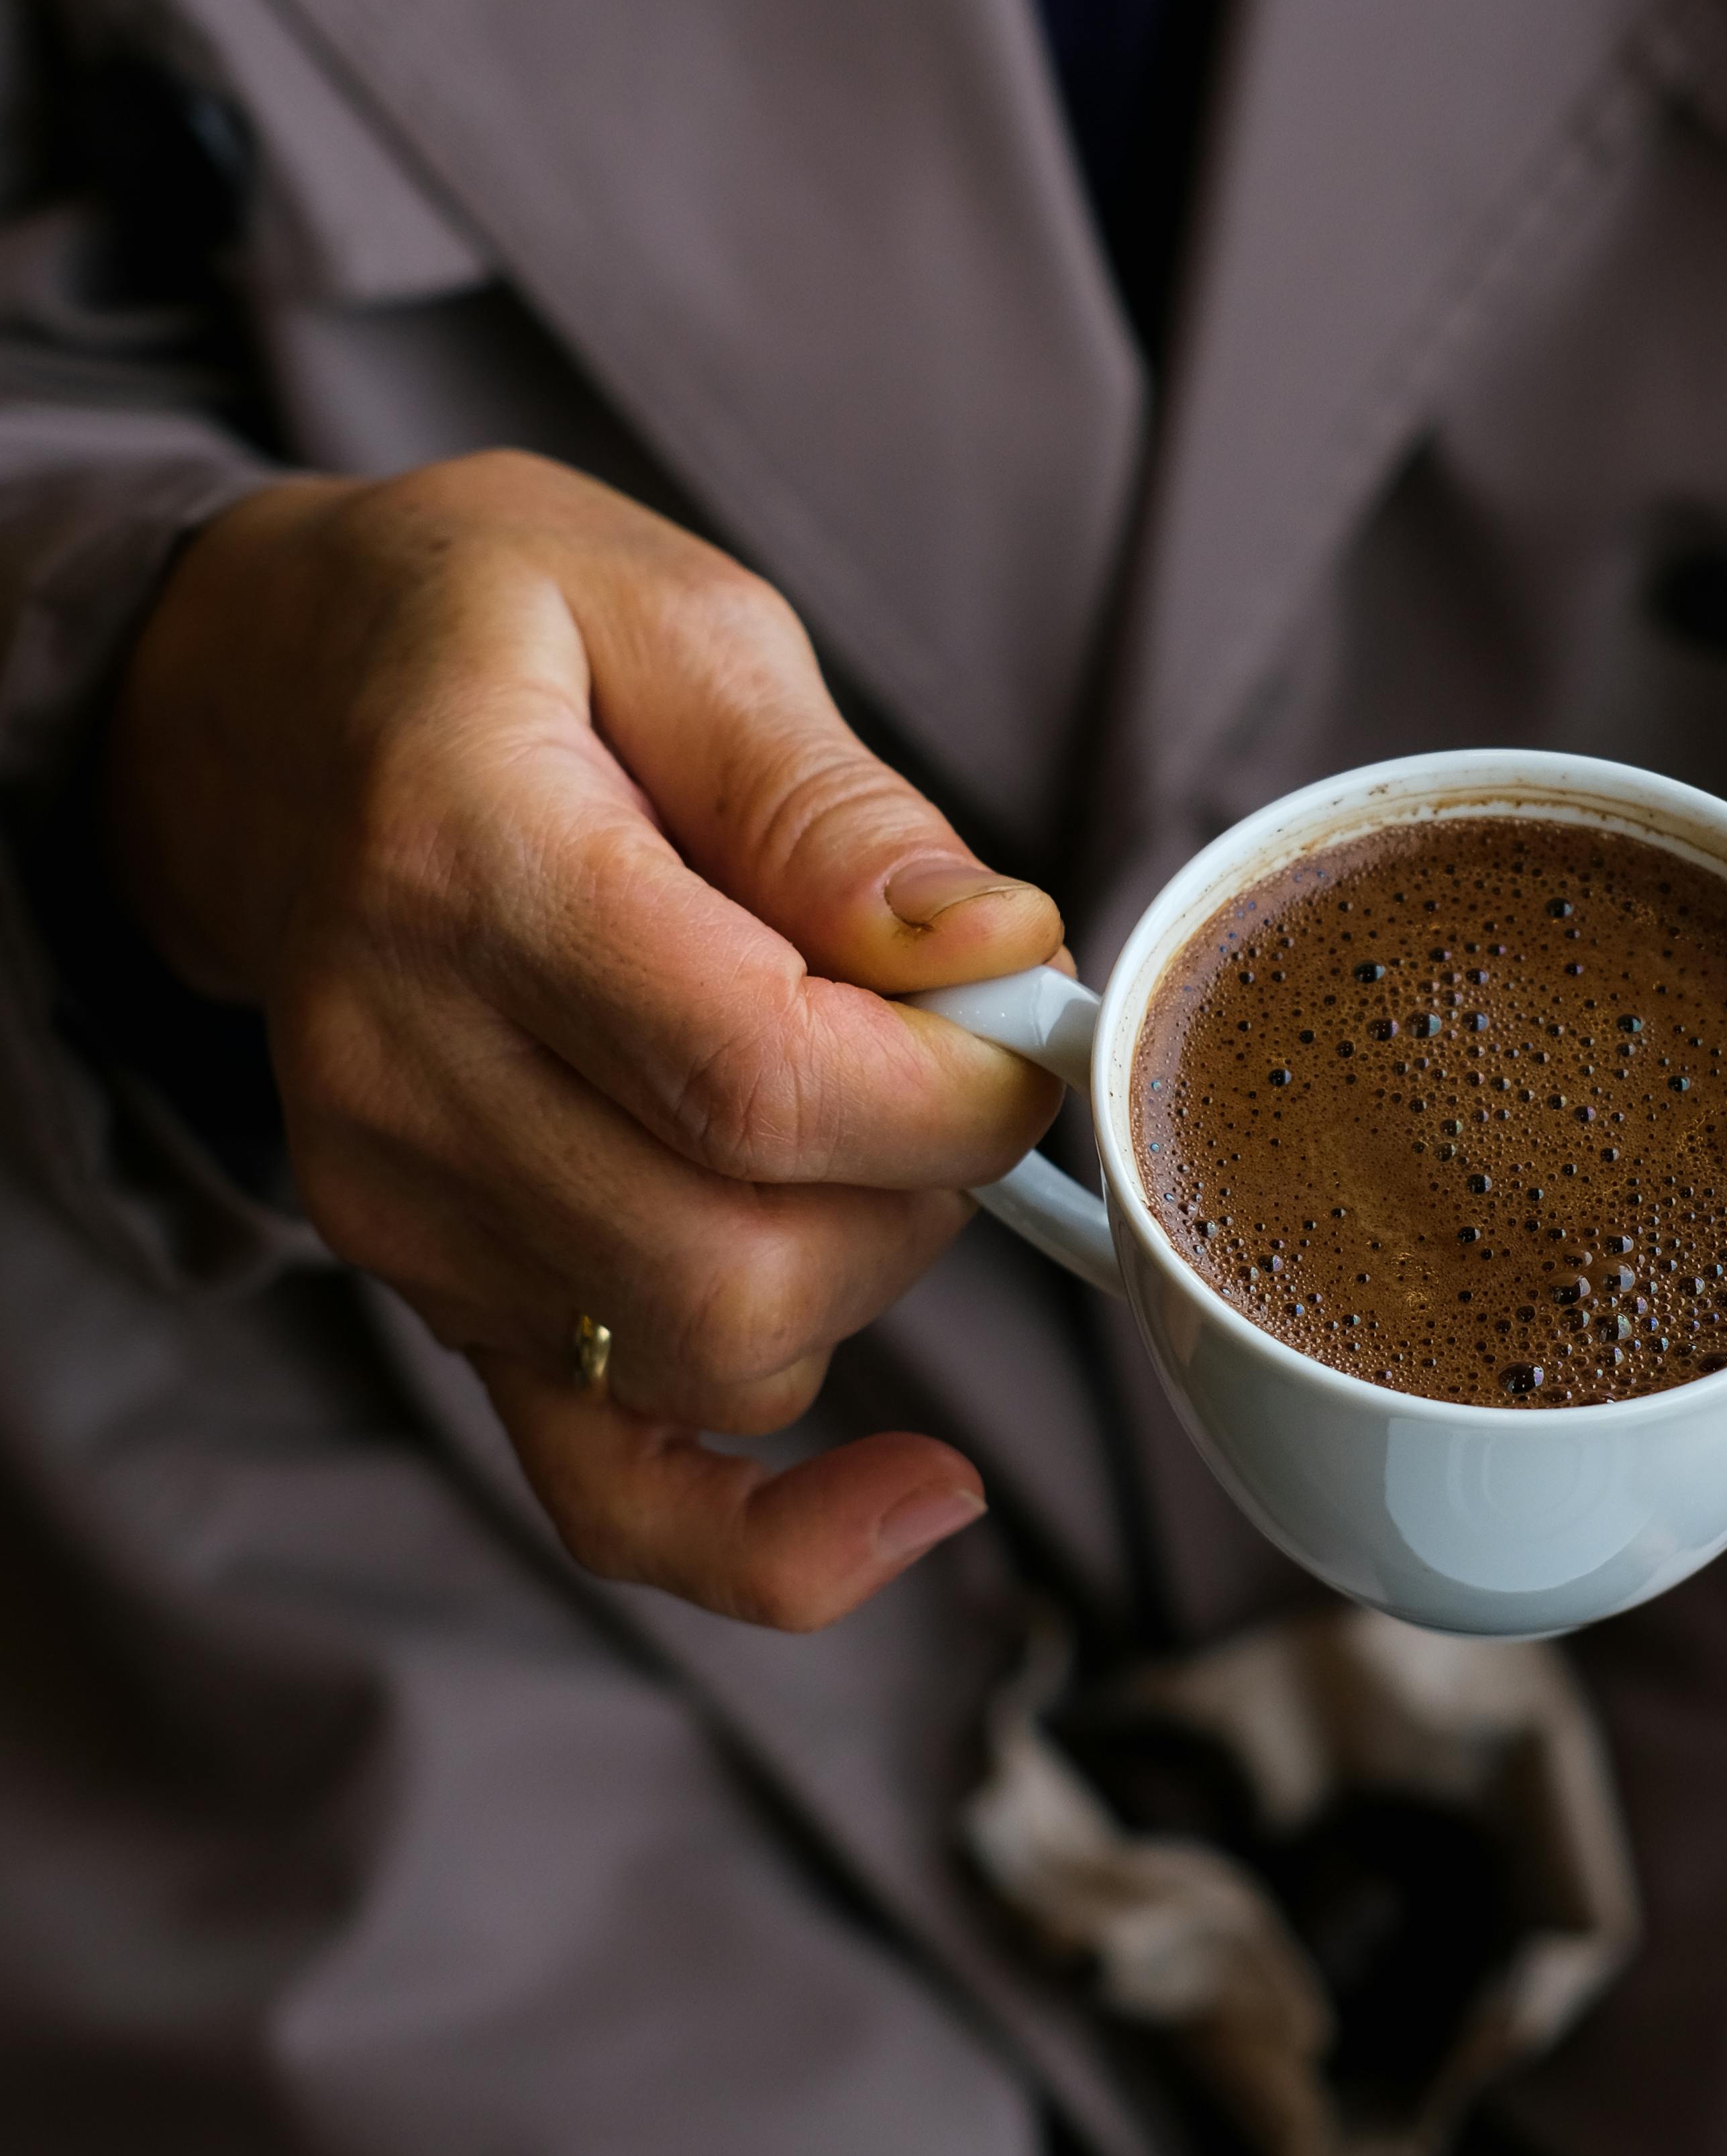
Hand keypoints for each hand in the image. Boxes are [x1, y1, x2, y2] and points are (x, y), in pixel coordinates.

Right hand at [103, 451, 1066, 1624]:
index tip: (1026, 1019)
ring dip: (866, 1279)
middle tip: (953, 1063)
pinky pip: (608, 1497)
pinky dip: (773, 1538)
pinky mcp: (434, 1295)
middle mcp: (404, 1070)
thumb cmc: (494, 635)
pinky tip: (914, 1498)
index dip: (953, 1088)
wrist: (271, 708)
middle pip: (741, 1264)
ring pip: (712, 1369)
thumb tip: (991, 947)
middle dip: (924, 1189)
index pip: (758, 1079)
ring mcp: (403, 1210)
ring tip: (867, 1131)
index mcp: (465, 869)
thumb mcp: (677, 618)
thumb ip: (832, 800)